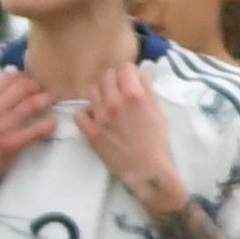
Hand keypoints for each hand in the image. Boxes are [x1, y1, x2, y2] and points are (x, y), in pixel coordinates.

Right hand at [0, 71, 53, 196]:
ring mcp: (2, 126)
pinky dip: (49, 124)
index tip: (34, 83)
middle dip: (40, 87)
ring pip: (33, 104)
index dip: (26, 77)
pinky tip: (52, 123)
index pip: (10, 77)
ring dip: (48, 100)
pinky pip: (38, 129)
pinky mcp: (12, 144)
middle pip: (25, 87)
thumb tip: (12, 84)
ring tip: (54, 102)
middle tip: (49, 92)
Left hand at [79, 60, 180, 208]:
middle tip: (120, 90)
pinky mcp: (90, 131)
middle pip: (106, 76)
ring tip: (108, 103)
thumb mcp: (160, 114)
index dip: (130, 72)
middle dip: (114, 80)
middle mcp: (114, 101)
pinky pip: (80, 113)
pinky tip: (96, 118)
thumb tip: (141, 76)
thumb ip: (149, 92)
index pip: (125, 68)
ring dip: (100, 93)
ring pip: (92, 90)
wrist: (147, 171)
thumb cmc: (158, 142)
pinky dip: (87, 113)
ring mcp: (99, 116)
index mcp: (134, 95)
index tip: (132, 79)